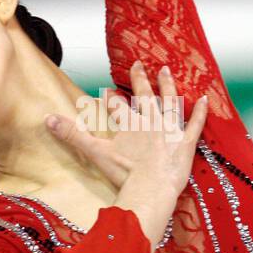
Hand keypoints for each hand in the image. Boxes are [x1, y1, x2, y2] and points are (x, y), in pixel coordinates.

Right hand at [45, 60, 208, 199]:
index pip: (117, 106)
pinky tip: (206, 99)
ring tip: (166, 71)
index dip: (111, 98)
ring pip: (170, 102)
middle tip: (140, 64)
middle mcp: (150, 120)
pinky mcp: (187, 142)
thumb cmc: (124, 173)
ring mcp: (170, 130)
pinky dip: (201, 112)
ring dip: (168, 86)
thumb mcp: (95, 153)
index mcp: (129, 123)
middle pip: (145, 96)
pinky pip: (195, 124)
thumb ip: (72, 135)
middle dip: (141, 80)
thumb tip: (47, 119)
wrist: (150, 187)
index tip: (107, 90)